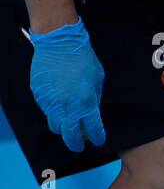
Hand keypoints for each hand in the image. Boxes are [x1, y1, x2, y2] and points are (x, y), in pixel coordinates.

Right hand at [28, 17, 106, 151]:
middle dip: (76, 143)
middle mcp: (68, 106)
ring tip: (68, 125)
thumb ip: (95, 99)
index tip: (98, 141)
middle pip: (70, 135)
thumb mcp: (98, 80)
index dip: (97, 137)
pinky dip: (54, 113)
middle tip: (79, 145)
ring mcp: (51, 102)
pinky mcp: (39, 96)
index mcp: (87, 103)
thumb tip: (92, 113)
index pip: (93, 129)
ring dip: (63, 128)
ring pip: (55, 126)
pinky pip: (46, 112)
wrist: (60, 43)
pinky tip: (59, 106)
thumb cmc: (83, 59)